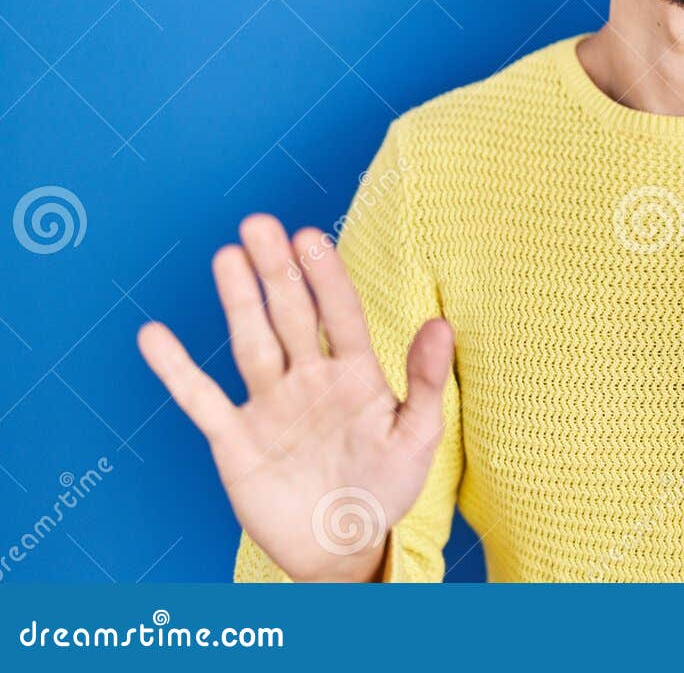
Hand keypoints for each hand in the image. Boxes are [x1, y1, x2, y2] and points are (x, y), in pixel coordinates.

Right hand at [136, 213, 453, 581]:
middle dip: (276, 271)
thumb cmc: (386, 487)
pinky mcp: (235, 439)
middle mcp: (308, 378)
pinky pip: (200, 399)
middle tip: (260, 223)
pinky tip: (155, 335)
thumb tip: (442, 325)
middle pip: (290, 315)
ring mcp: (269, 405)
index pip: (339, 314)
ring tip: (227, 255)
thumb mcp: (417, 436)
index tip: (310, 237)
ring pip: (250, 343)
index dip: (326, 277)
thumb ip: (427, 382)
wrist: (341, 547)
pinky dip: (176, 370)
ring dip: (238, 302)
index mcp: (354, 374)